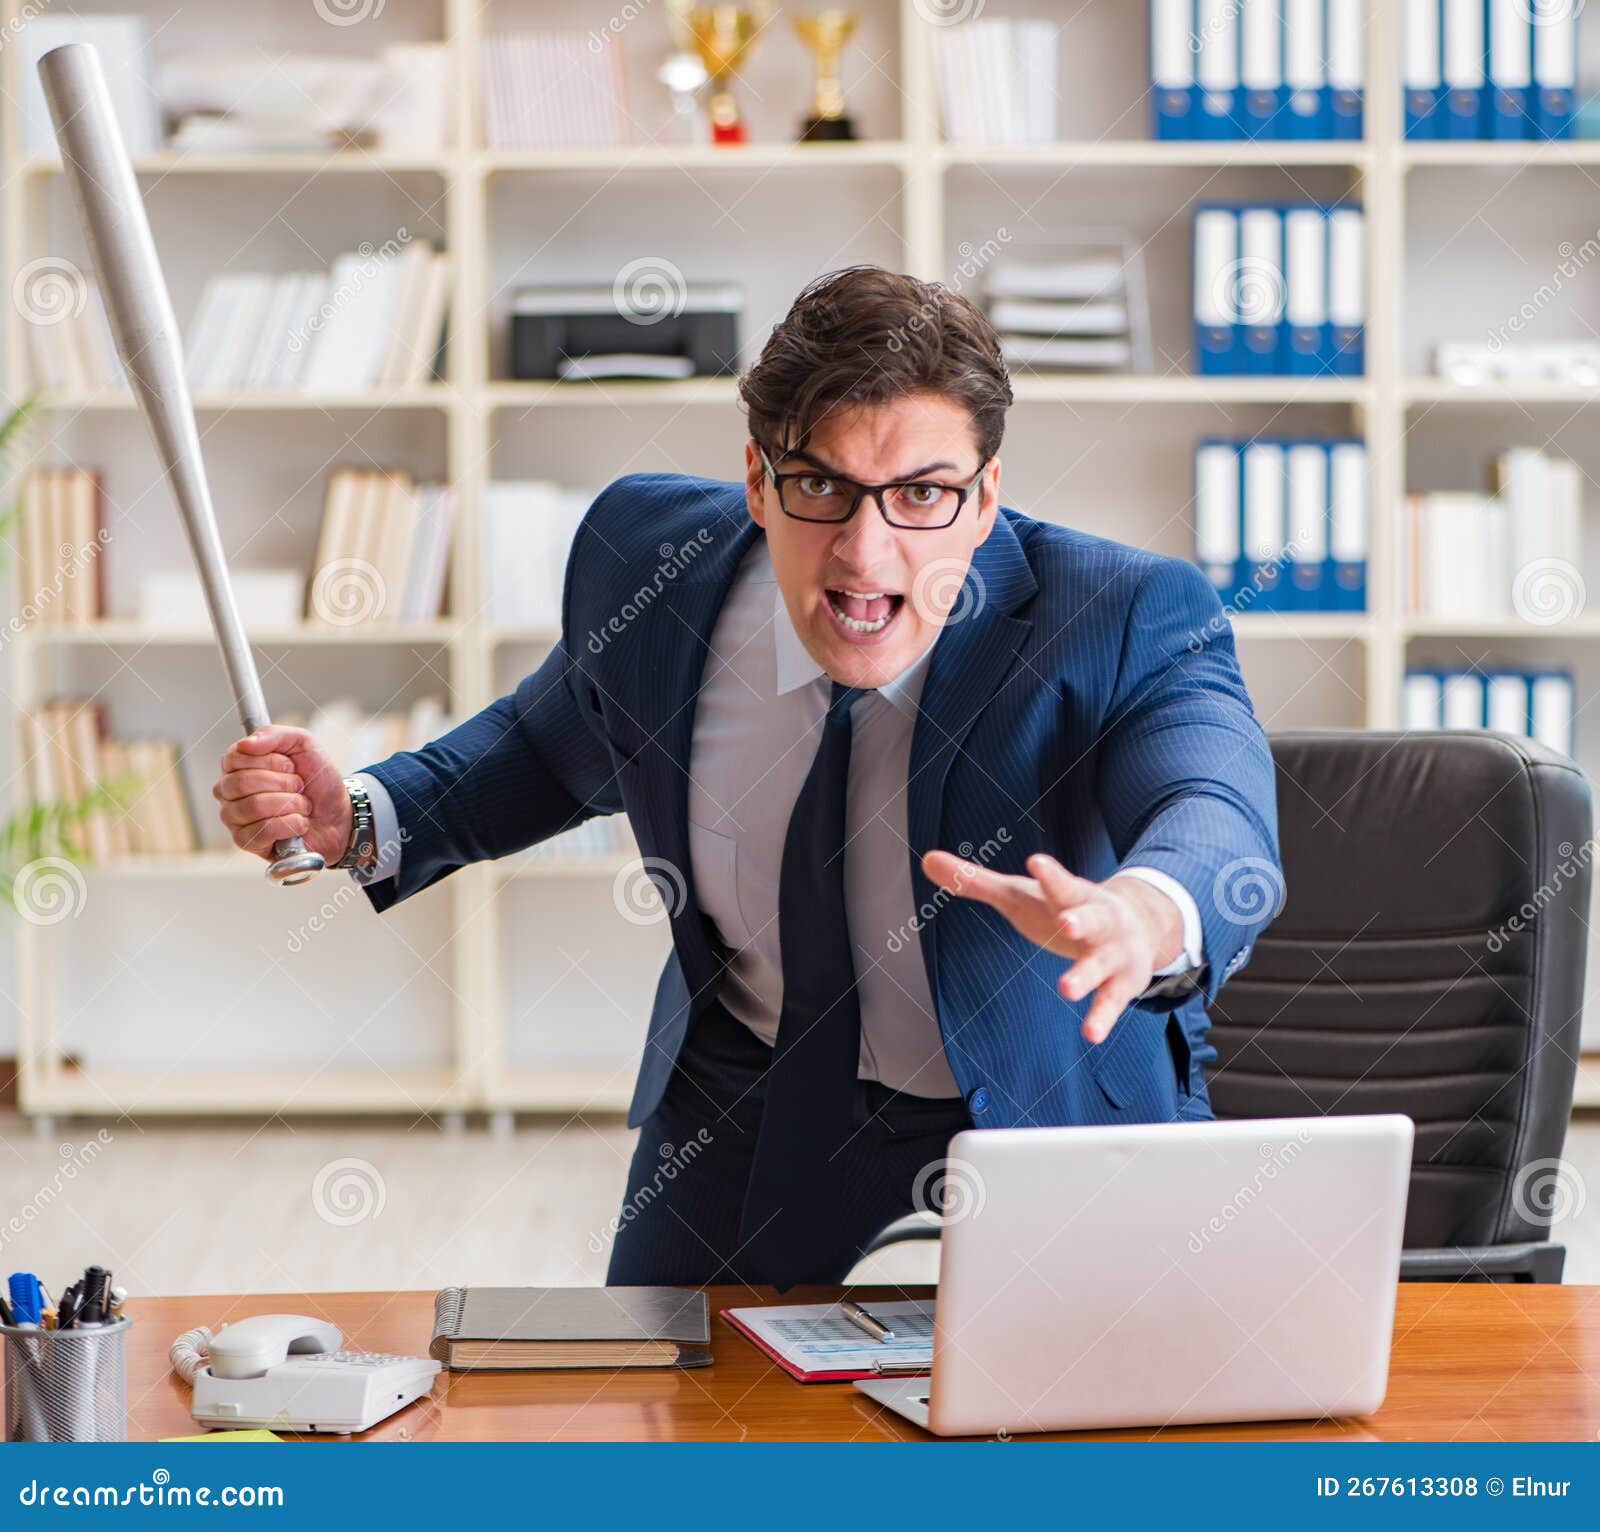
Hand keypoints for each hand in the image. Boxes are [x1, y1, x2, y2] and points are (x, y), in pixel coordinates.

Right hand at [214, 725, 350, 865]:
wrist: (340, 813)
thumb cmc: (317, 779)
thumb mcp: (303, 744)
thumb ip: (274, 734)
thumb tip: (246, 744)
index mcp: (238, 766)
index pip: (234, 759)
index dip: (269, 762)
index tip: (292, 766)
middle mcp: (229, 792)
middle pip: (241, 783)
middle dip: (283, 783)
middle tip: (300, 786)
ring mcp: (235, 818)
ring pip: (252, 807)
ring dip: (290, 804)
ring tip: (302, 805)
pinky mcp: (247, 842)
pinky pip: (261, 832)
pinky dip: (290, 824)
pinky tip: (300, 823)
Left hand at [922, 850, 1184, 1043]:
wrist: (1142, 925)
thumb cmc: (1065, 908)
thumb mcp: (1022, 895)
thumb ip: (976, 882)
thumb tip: (926, 860)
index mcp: (1072, 896)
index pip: (1059, 883)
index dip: (1049, 875)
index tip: (1035, 863)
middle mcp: (1099, 921)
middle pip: (1091, 918)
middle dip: (1080, 920)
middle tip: (1066, 925)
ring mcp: (1113, 952)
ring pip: (1100, 964)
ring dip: (1084, 976)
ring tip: (1065, 989)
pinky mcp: (1123, 982)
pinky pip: (1111, 1001)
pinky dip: (1101, 1017)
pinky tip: (1090, 1034)